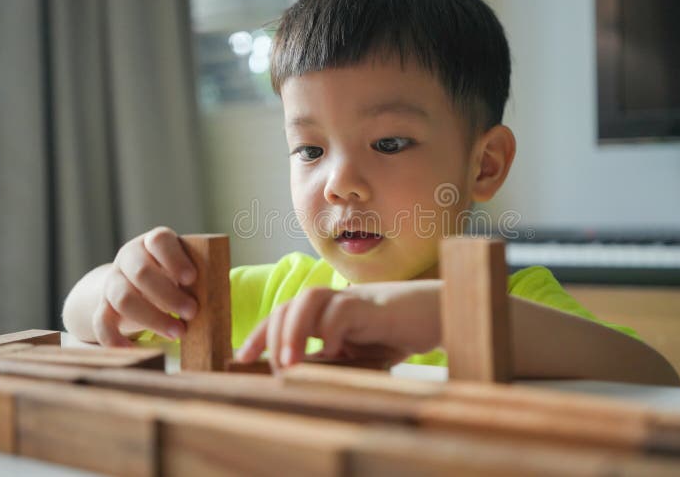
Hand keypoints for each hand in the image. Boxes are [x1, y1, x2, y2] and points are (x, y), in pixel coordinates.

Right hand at [93, 226, 198, 345]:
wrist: (132, 284)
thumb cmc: (171, 276)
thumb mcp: (183, 270)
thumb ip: (195, 278)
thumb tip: (215, 296)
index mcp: (152, 243)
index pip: (159, 240)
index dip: (175, 258)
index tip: (192, 278)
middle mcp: (129, 258)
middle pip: (141, 272)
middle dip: (168, 294)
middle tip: (193, 312)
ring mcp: (112, 282)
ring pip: (123, 298)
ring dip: (152, 318)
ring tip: (179, 332)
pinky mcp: (102, 306)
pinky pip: (101, 323)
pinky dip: (114, 338)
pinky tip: (132, 349)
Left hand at [235, 279, 442, 370]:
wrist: (438, 313)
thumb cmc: (397, 334)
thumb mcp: (358, 354)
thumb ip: (331, 360)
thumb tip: (296, 379)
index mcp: (326, 313)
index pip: (283, 316)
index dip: (260, 335)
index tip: (241, 358)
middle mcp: (334, 302)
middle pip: (289, 306)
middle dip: (272, 335)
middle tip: (276, 367)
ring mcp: (353, 300)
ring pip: (309, 300)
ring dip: (293, 330)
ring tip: (290, 361)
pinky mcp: (374, 306)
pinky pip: (344, 310)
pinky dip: (332, 330)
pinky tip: (335, 351)